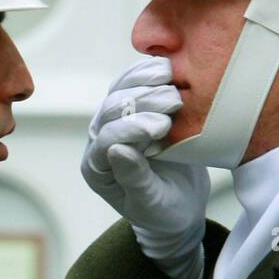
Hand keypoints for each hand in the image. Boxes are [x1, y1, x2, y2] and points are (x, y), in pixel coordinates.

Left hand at [82, 57, 209, 278]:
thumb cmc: (163, 212)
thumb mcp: (150, 203)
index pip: (106, 140)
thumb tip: (118, 151)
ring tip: (171, 79)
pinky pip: (133, 82)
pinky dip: (148, 72)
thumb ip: (134, 179)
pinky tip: (167, 66)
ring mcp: (116, 120)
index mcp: (97, 168)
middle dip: (142, 102)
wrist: (181, 203)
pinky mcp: (133, 108)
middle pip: (112, 110)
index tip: (162, 127)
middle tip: (173, 102)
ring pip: (120, 90)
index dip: (131, 130)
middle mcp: (100, 140)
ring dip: (144, 81)